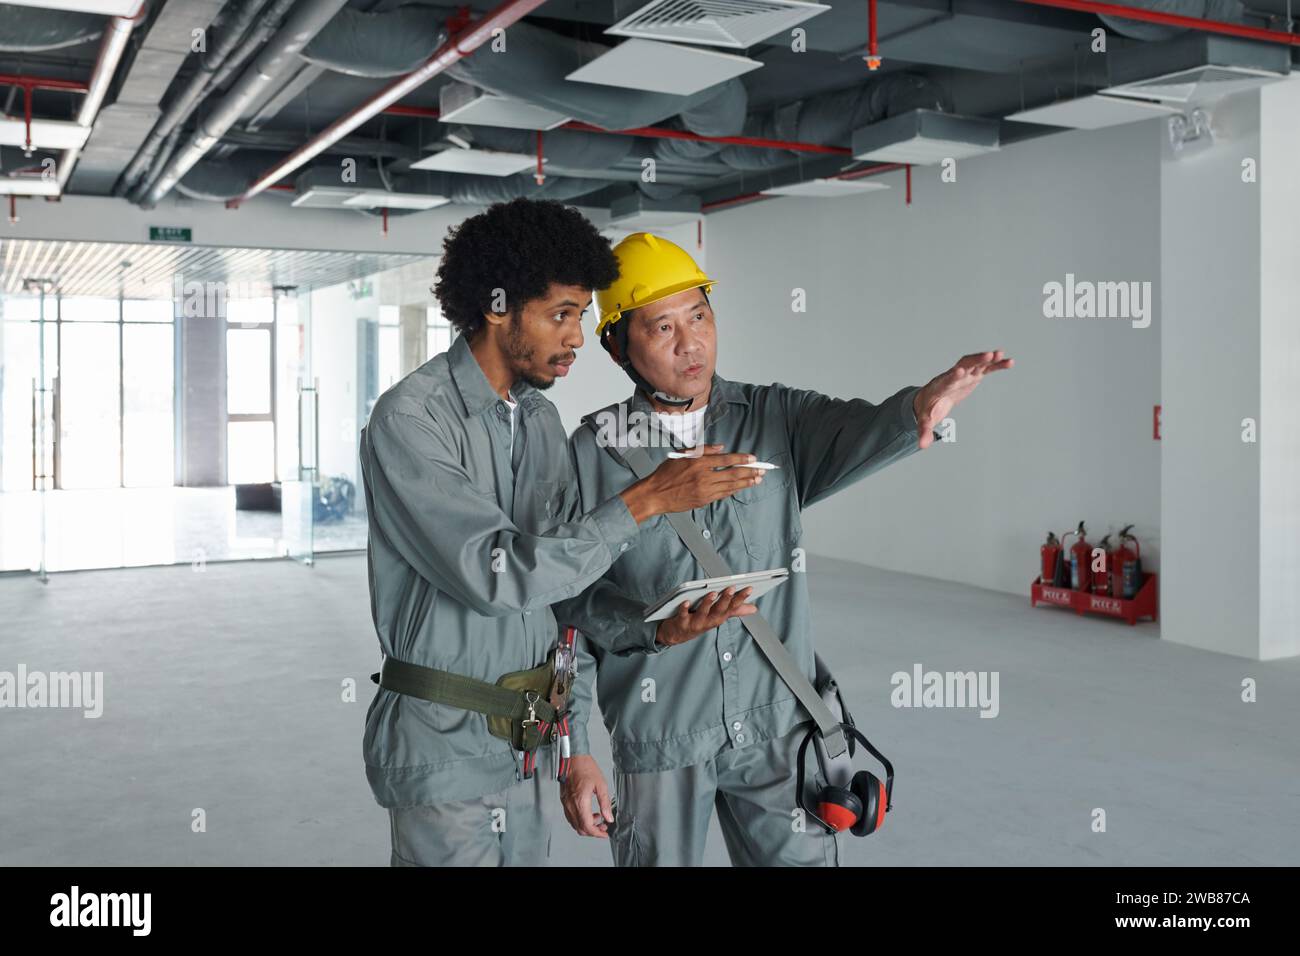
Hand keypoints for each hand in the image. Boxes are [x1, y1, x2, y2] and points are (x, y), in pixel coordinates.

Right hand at [561, 754, 612, 837]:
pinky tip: (588, 813)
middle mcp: (571, 804)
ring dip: (586, 826)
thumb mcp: (601, 785)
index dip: (597, 833)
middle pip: (580, 828)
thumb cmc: (586, 768)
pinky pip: (570, 817)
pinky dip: (579, 820)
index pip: (587, 826)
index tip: (605, 833)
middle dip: (593, 831)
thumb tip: (609, 817)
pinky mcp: (564, 801)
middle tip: (603, 827)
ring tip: (598, 819)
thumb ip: (605, 803)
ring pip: (574, 824)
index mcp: (580, 801)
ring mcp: (566, 803)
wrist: (573, 758)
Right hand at [620, 445, 762, 523]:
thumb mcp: (682, 455)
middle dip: (749, 471)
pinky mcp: (703, 500)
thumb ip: (703, 451)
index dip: (741, 459)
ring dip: (746, 482)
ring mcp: (704, 490)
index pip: (725, 459)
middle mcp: (703, 476)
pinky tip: (741, 487)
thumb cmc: (666, 474)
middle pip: (732, 474)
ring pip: (731, 486)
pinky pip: (723, 494)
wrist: (655, 494)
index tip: (752, 458)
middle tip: (761, 470)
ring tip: (757, 479)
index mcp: (698, 463)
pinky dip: (734, 490)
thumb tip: (721, 448)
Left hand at [656, 586, 756, 647]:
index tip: (750, 587)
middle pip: (719, 610)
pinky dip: (684, 609)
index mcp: (719, 618)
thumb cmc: (699, 622)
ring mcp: (695, 623)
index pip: (732, 607)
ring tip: (712, 593)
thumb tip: (753, 608)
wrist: (676, 635)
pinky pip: (683, 615)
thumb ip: (735, 611)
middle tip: (732, 588)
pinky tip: (685, 601)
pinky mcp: (681, 623)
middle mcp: (709, 622)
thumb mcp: (719, 616)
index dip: (741, 598)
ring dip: (708, 603)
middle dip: (726, 599)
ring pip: (703, 613)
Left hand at [912, 350, 1013, 449]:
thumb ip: (924, 431)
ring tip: (1001, 354)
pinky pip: (986, 368)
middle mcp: (953, 376)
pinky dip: (997, 365)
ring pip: (976, 363)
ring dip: (987, 358)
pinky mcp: (973, 375)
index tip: (960, 371)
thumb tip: (922, 446)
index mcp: (941, 386)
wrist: (931, 397)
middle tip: (988, 355)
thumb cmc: (928, 408)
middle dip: (975, 360)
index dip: (952, 376)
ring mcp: (964, 374)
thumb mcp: (925, 420)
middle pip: (963, 365)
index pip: (947, 380)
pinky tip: (1010, 362)